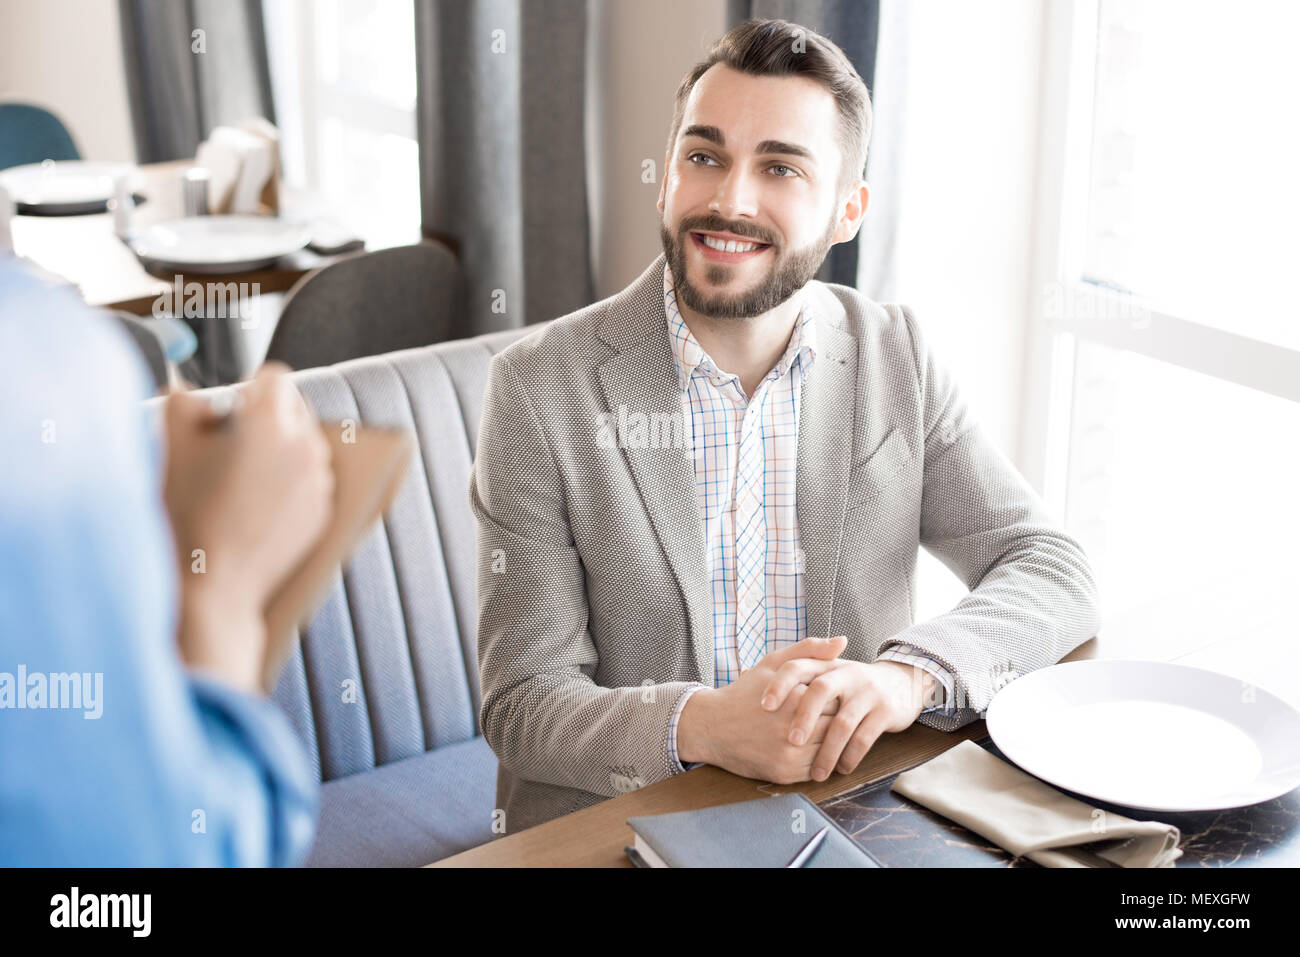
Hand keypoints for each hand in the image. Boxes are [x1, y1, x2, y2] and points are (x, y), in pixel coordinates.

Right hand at [163, 363, 333, 691]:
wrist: (211, 582)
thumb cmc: (185, 513)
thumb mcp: (170, 445)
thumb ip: (181, 402)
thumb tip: (191, 392)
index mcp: (269, 421)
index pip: (274, 377)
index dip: (250, 386)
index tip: (235, 403)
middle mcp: (305, 446)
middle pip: (296, 410)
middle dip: (269, 418)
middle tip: (235, 442)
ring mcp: (320, 481)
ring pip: (308, 446)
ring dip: (284, 450)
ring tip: (246, 477)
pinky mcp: (325, 511)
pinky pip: (314, 480)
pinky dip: (294, 482)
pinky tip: (261, 502)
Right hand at [677, 636, 850, 783]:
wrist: (712, 727)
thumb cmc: (745, 692)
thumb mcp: (773, 664)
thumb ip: (809, 649)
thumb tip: (843, 641)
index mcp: (795, 697)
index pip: (837, 699)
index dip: (837, 697)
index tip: (831, 697)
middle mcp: (793, 728)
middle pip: (837, 725)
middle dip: (837, 720)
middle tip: (832, 716)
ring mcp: (789, 754)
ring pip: (831, 750)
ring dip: (832, 743)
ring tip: (824, 733)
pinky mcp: (784, 774)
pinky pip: (818, 770)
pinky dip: (820, 761)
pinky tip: (812, 749)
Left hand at [762, 659, 934, 780]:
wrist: (900, 683)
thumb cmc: (850, 683)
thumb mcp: (825, 670)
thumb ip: (790, 672)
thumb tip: (746, 673)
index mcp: (825, 665)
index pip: (797, 666)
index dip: (780, 684)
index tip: (763, 706)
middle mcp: (846, 674)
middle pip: (820, 690)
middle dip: (804, 717)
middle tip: (791, 742)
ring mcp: (867, 692)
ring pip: (843, 722)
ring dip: (828, 750)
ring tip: (817, 773)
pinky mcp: (885, 710)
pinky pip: (865, 737)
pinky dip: (851, 756)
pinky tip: (841, 769)